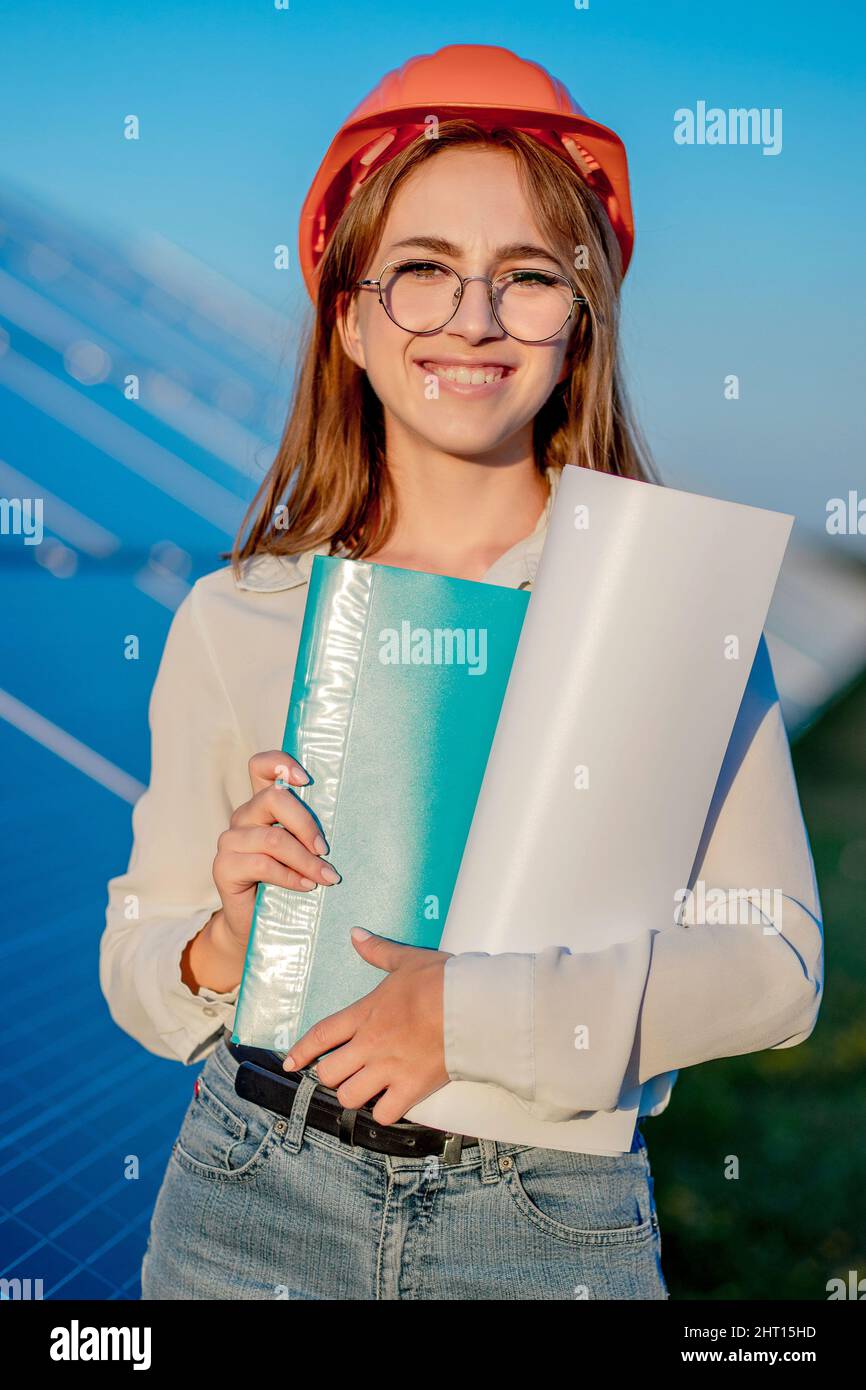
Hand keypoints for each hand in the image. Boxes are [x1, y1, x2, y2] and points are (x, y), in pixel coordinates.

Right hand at [212, 750, 340, 949]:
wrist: (255, 923)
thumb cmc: (289, 882)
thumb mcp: (304, 851)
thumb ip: (313, 833)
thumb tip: (353, 821)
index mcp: (262, 805)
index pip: (261, 766)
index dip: (280, 763)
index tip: (306, 780)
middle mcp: (244, 816)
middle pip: (273, 798)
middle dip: (306, 824)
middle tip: (326, 850)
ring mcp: (230, 840)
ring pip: (273, 838)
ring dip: (306, 860)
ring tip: (327, 877)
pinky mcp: (224, 866)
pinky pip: (262, 864)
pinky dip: (290, 876)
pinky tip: (306, 886)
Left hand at [284, 930, 452, 1124]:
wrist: (472, 1006)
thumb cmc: (440, 980)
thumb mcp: (406, 960)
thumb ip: (377, 951)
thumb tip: (356, 934)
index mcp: (365, 1014)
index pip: (320, 1035)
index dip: (301, 1051)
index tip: (290, 1063)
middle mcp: (370, 1045)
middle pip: (328, 1074)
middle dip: (331, 1076)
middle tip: (344, 1072)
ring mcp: (389, 1069)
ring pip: (350, 1097)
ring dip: (355, 1095)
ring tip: (366, 1088)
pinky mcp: (412, 1088)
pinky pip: (385, 1114)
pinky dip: (386, 1112)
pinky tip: (392, 1101)